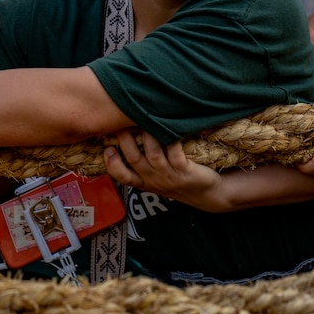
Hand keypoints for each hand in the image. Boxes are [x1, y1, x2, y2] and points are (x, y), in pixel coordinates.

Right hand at [104, 129, 220, 210]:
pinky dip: (171, 139)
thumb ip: (141, 163)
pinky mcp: (185, 171)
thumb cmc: (178, 180)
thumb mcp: (156, 177)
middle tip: (123, 123)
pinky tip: (169, 127)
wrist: (206, 194)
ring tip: (145, 120)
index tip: (107, 149)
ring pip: (153, 154)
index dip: (112, 165)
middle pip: (134, 160)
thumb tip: (124, 135)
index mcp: (144, 182)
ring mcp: (169, 176)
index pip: (123, 177)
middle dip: (126, 141)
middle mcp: (154, 180)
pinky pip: (175, 152)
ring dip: (148, 137)